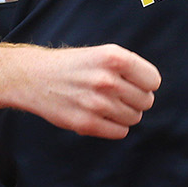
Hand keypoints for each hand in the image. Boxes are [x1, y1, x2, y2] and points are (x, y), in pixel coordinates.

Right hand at [27, 44, 160, 138]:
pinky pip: (120, 132)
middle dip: (135, 99)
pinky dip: (114, 127)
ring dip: (124, 114)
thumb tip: (152, 90)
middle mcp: (106, 79)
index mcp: (114, 57)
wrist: (34, 77)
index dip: (145, 83)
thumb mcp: (103, 54)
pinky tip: (101, 116)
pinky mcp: (86, 123)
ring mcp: (96, 102)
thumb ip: (130, 69)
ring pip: (134, 118)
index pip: (153, 80)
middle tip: (117, 95)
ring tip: (106, 104)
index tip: (133, 83)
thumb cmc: (74, 66)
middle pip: (146, 101)